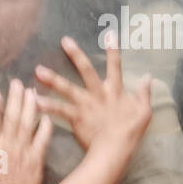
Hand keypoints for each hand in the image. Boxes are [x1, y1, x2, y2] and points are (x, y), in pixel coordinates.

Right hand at [0, 79, 51, 183]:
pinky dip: (45, 127)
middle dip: (15, 97)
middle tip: (17, 83)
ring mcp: (24, 151)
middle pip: (12, 116)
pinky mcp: (36, 160)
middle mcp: (9, 144)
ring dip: (30, 106)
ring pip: (28, 123)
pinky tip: (47, 117)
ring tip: (32, 92)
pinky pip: (42, 140)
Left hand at [35, 35, 152, 156]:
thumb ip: (144, 93)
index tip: (109, 34)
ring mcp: (85, 105)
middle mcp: (98, 94)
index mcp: (115, 91)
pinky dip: (47, 105)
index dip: (113, 50)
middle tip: (65, 41)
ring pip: (67, 88)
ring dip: (52, 79)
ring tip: (38, 70)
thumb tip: (148, 76)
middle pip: (86, 70)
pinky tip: (34, 100)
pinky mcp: (76, 117)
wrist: (115, 150)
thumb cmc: (131, 132)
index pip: (115, 67)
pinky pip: (59, 110)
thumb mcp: (144, 112)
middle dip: (76, 55)